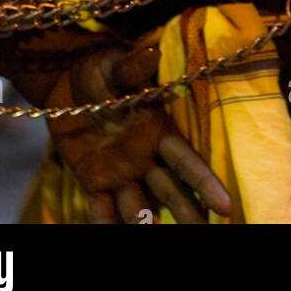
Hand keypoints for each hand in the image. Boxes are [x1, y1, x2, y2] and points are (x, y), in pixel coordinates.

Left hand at [45, 41, 231, 223]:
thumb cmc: (100, 70)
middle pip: (170, 193)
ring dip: (144, 225)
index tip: (226, 207)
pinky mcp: (93, 182)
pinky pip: (101, 210)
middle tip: (202, 233)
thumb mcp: (114, 65)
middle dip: (187, 214)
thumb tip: (151, 53)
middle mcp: (145, 158)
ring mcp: (120, 174)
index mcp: (158, 131)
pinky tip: (106, 233)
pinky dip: (103, 223)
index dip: (205, 184)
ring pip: (139, 208)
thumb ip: (131, 67)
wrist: (64, 83)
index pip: (186, 162)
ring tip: (151, 237)